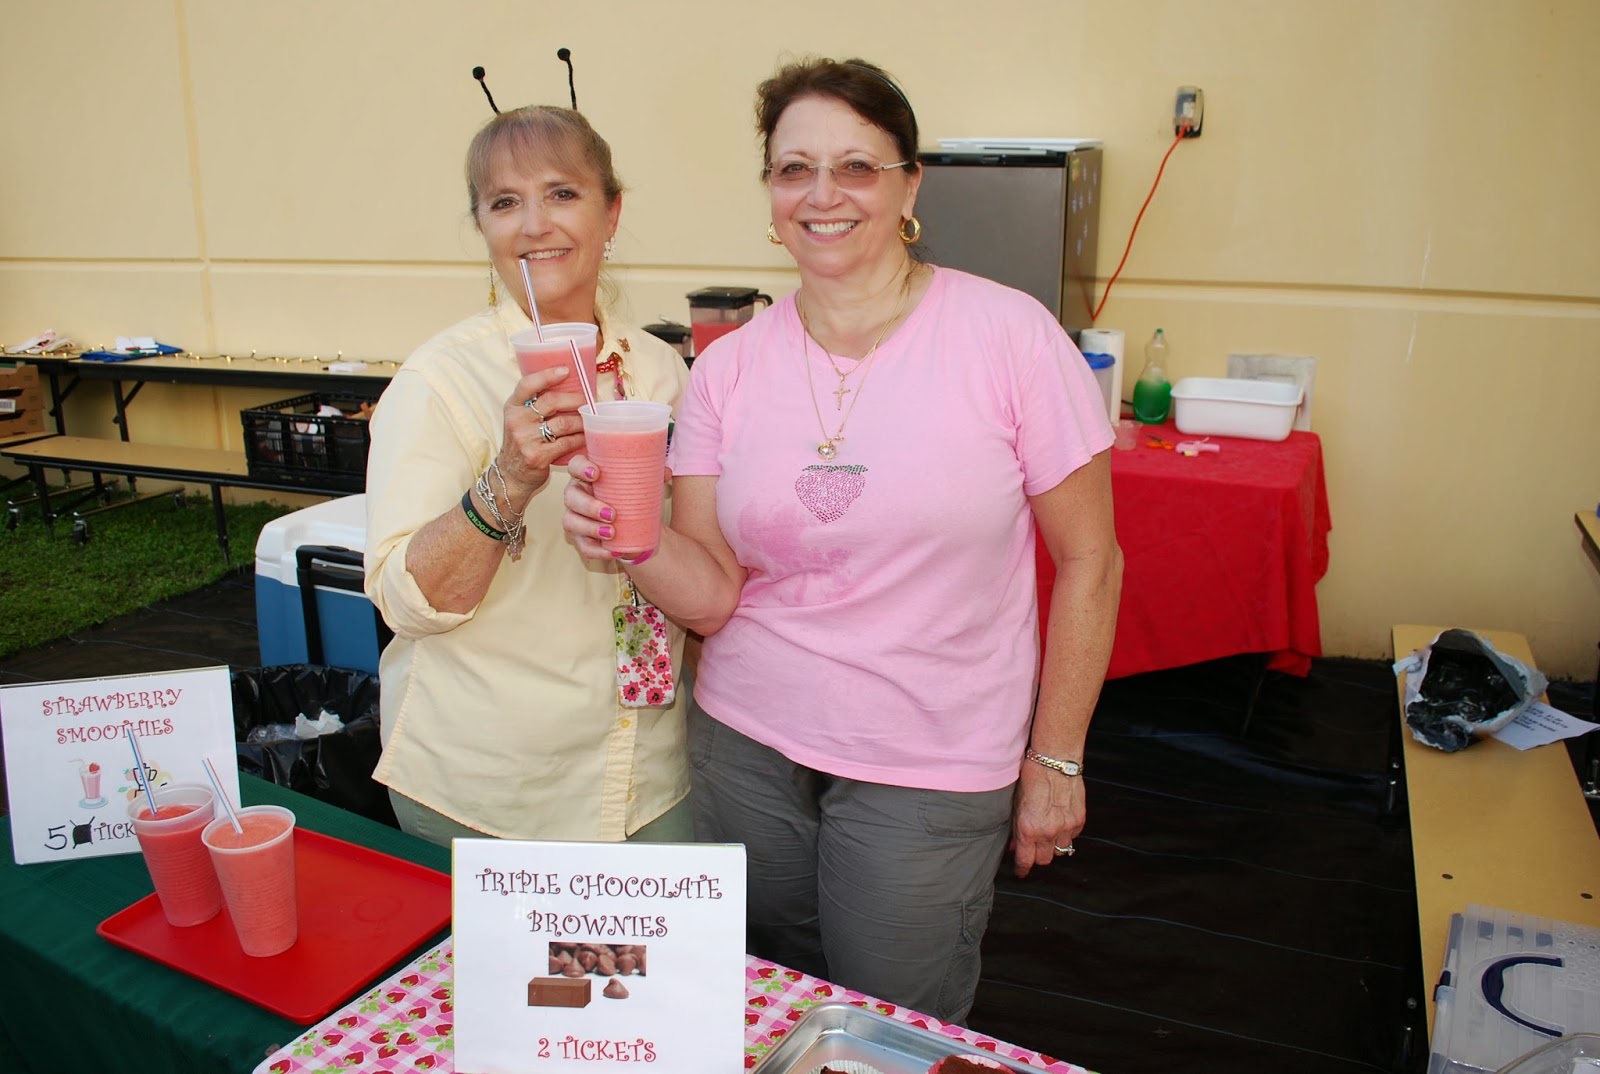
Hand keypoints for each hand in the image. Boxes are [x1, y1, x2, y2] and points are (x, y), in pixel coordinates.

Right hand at [497, 368, 587, 505]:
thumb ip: (535, 405)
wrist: (510, 475)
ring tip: (590, 419)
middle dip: (575, 399)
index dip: (547, 375)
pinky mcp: (538, 456)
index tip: (566, 370)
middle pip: (552, 401)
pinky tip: (586, 437)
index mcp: (512, 407)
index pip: (527, 385)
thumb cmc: (522, 443)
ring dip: (582, 421)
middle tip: (589, 401)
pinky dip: (580, 439)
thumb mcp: (520, 420)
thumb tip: (568, 385)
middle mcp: (517, 421)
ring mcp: (526, 439)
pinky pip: (567, 443)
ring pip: (563, 423)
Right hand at [561, 462, 672, 563]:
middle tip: (612, 513)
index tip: (596, 474)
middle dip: (589, 506)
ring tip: (612, 533)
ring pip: (570, 521)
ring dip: (590, 528)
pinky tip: (612, 552)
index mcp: (587, 475)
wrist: (633, 522)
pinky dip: (597, 551)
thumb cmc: (630, 495)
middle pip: (571, 497)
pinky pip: (583, 546)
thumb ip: (652, 475)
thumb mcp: (640, 483)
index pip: (575, 465)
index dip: (581, 468)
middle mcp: (576, 494)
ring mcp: (575, 516)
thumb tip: (667, 472)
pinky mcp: (580, 538)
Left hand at [1010, 761, 1085, 878]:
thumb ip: (1017, 828)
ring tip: (1048, 834)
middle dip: (1037, 856)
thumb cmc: (1031, 776)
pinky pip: (1072, 837)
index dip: (1022, 869)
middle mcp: (1048, 832)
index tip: (1021, 872)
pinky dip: (1066, 834)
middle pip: (1044, 860)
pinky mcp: (1080, 820)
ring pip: (1060, 851)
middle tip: (1033, 848)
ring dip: (1053, 846)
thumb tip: (1015, 845)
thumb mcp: (1016, 804)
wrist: (1054, 760)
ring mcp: (1066, 827)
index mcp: (1028, 829)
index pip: (1025, 860)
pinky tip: (1060, 821)